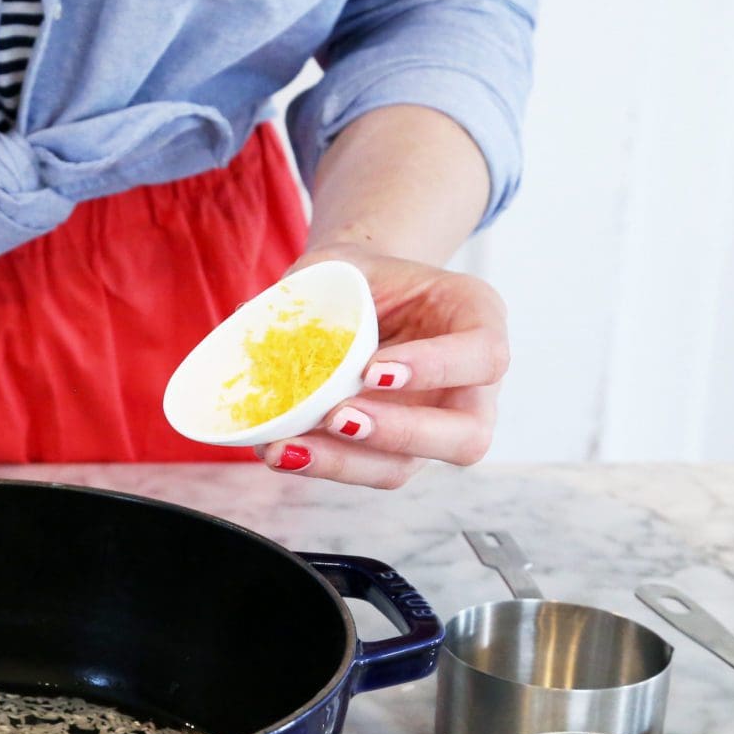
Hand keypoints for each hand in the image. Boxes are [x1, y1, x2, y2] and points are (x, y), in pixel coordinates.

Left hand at [257, 246, 508, 488]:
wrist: (357, 300)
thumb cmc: (363, 279)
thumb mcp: (346, 261)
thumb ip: (312, 279)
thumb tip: (249, 313)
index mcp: (477, 320)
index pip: (485, 355)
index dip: (437, 368)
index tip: (375, 369)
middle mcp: (470, 387)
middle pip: (467, 436)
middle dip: (401, 434)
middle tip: (340, 417)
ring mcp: (433, 427)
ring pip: (408, 467)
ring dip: (347, 464)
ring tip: (290, 447)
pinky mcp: (393, 452)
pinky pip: (365, 471)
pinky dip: (323, 464)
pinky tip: (283, 449)